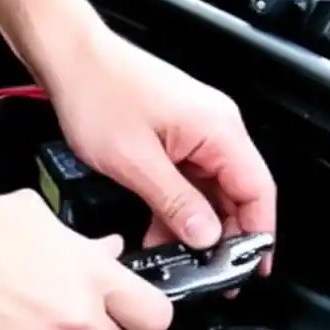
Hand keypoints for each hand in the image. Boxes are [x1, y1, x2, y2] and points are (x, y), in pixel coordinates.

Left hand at [46, 29, 275, 268]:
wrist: (69, 58)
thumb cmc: (97, 91)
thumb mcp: (135, 162)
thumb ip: (176, 203)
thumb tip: (206, 236)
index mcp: (218, 129)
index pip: (258, 190)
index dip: (259, 233)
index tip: (251, 266)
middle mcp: (215, 127)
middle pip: (239, 193)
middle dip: (226, 235)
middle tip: (211, 272)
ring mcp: (197, 131)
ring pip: (213, 191)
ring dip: (198, 225)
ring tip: (179, 257)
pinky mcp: (177, 136)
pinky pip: (191, 180)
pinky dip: (180, 208)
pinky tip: (161, 230)